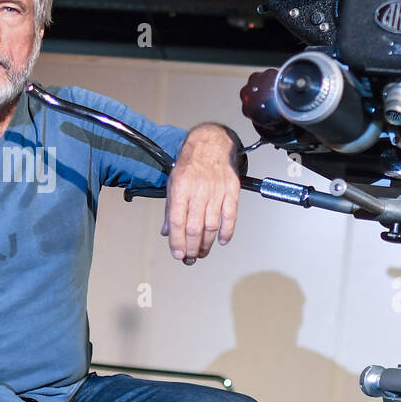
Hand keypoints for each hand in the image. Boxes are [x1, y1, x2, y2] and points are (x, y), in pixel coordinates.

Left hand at [162, 124, 241, 264]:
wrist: (212, 143)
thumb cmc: (191, 163)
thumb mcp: (173, 182)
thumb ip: (171, 209)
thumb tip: (168, 232)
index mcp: (181, 187)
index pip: (177, 220)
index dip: (177, 241)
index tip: (177, 254)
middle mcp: (199, 190)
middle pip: (195, 227)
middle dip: (192, 247)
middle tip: (190, 258)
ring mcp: (217, 191)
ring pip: (212, 226)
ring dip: (207, 244)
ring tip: (202, 252)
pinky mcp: (232, 191)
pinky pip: (230, 216)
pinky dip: (227, 232)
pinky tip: (222, 241)